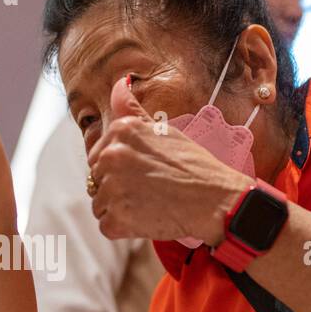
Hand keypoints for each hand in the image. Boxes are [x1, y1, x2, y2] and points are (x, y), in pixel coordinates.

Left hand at [86, 75, 249, 241]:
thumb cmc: (193, 165)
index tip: (143, 172)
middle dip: (116, 188)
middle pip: (96, 180)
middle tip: (149, 189)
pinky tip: (147, 218)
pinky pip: (107, 226)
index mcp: (120, 131)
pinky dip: (124, 228)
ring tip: (150, 203)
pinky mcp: (116, 219)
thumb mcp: (163, 129)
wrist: (215, 199)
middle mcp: (111, 156)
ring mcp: (111, 188)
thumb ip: (132, 110)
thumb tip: (118, 84)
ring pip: (100, 204)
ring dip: (120, 209)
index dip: (120, 169)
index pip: (98, 156)